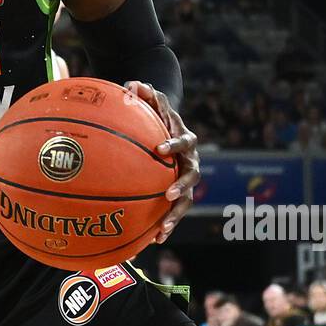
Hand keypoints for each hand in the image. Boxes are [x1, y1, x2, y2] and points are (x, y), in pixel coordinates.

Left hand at [126, 81, 198, 244]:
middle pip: (192, 175)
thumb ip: (144, 92)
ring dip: (176, 215)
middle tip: (168, 194)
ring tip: (163, 230)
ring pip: (186, 201)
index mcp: (185, 139)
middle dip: (182, 186)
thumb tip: (133, 84)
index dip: (174, 144)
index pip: (184, 141)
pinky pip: (174, 213)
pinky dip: (166, 226)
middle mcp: (190, 161)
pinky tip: (153, 242)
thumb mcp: (151, 100)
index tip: (160, 148)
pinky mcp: (178, 195)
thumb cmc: (155, 114)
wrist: (167, 128)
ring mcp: (185, 180)